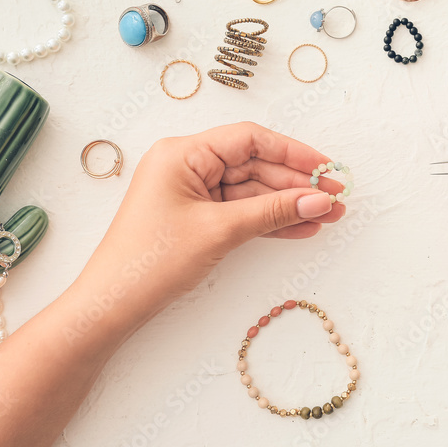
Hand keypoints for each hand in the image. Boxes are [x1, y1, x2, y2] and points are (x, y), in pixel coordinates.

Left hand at [76, 122, 344, 330]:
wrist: (112, 306)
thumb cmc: (151, 262)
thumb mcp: (220, 231)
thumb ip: (272, 211)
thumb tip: (318, 200)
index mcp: (183, 153)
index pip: (249, 139)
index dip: (293, 152)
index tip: (326, 168)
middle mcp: (186, 165)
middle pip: (254, 165)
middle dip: (296, 184)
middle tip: (335, 200)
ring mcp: (191, 192)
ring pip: (251, 191)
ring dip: (288, 205)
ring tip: (328, 217)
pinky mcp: (196, 217)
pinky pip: (241, 211)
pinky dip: (269, 220)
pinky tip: (301, 227)